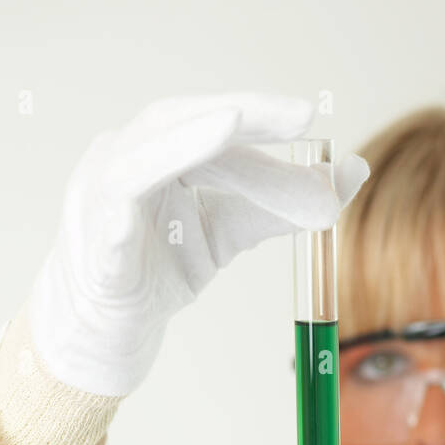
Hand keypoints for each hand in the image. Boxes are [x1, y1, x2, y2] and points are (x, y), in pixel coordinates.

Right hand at [27, 92, 368, 395]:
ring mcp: (99, 205)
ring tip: (228, 126)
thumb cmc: (157, 267)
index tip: (310, 116)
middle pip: (175, 124)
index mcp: (157, 150)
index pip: (210, 122)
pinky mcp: (94, 259)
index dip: (259, 114)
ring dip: (183, 144)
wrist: (104, 330)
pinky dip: (119, 223)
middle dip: (237, 116)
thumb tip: (351, 173)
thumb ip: (280, 205)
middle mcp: (122, 162)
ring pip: (136, 165)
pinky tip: (138, 215)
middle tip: (298, 116)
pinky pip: (105, 234)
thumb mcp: (227, 231)